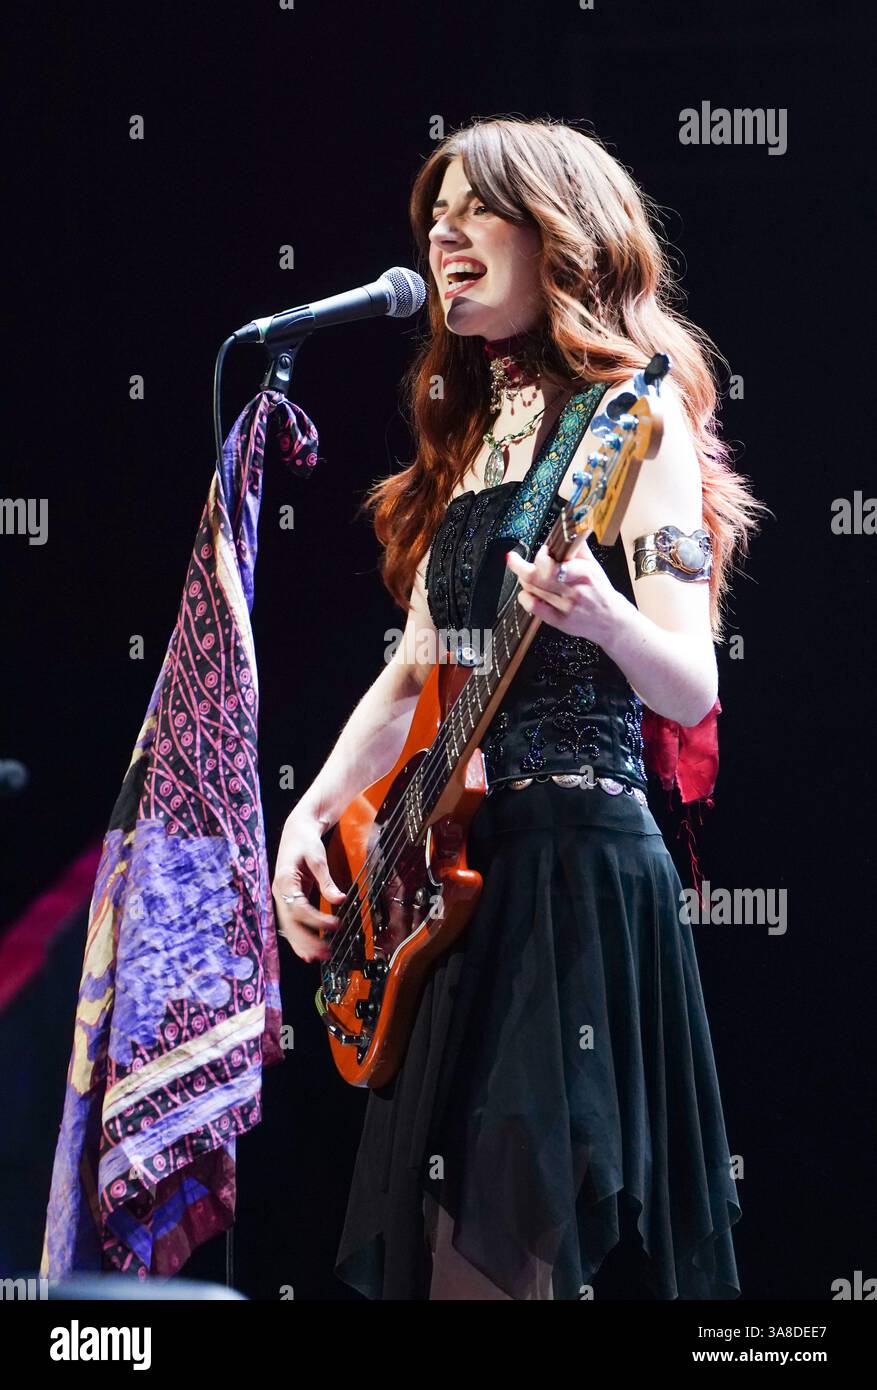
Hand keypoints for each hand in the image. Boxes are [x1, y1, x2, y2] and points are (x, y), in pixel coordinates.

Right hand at [272, 810, 345, 962]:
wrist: (297, 830)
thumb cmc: (306, 840)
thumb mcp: (318, 856)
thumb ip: (326, 879)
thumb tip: (339, 899)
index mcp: (284, 879)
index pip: (298, 907)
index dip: (316, 920)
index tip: (335, 925)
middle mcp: (279, 891)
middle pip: (290, 923)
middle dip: (306, 941)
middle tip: (325, 954)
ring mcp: (282, 896)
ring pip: (289, 926)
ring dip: (302, 944)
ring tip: (318, 958)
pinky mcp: (289, 899)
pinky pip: (293, 922)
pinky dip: (300, 937)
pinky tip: (310, 951)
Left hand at [506, 539, 627, 646]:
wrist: (611, 620)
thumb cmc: (600, 591)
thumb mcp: (594, 565)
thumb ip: (578, 548)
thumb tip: (566, 531)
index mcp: (584, 574)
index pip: (556, 565)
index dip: (541, 556)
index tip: (541, 551)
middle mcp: (574, 592)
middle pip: (537, 578)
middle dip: (519, 566)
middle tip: (513, 559)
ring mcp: (566, 608)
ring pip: (533, 590)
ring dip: (524, 578)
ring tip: (525, 573)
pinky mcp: (559, 621)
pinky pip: (533, 607)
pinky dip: (525, 597)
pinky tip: (527, 592)